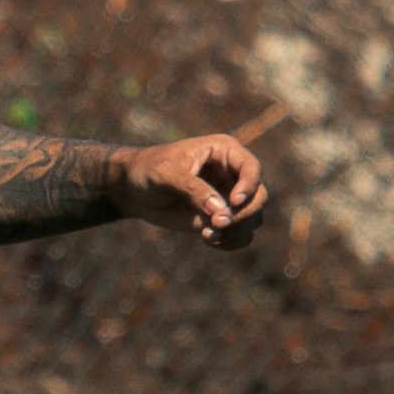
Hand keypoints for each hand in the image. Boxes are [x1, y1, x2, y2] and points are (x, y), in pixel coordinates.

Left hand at [105, 135, 269, 252]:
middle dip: (242, 215)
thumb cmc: (149, 170)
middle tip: (216, 226)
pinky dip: (231, 241)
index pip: (252, 168)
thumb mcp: (166, 174)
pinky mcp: (222, 218)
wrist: (135, 189)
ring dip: (236, 231)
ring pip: (254, 218)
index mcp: (224, 152)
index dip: (249, 186)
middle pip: (259, 197)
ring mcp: (230, 198)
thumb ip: (193, 189)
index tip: (233, 203)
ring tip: (207, 236)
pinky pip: (242, 234)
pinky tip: (209, 240)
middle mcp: (233, 174)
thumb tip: (222, 213)